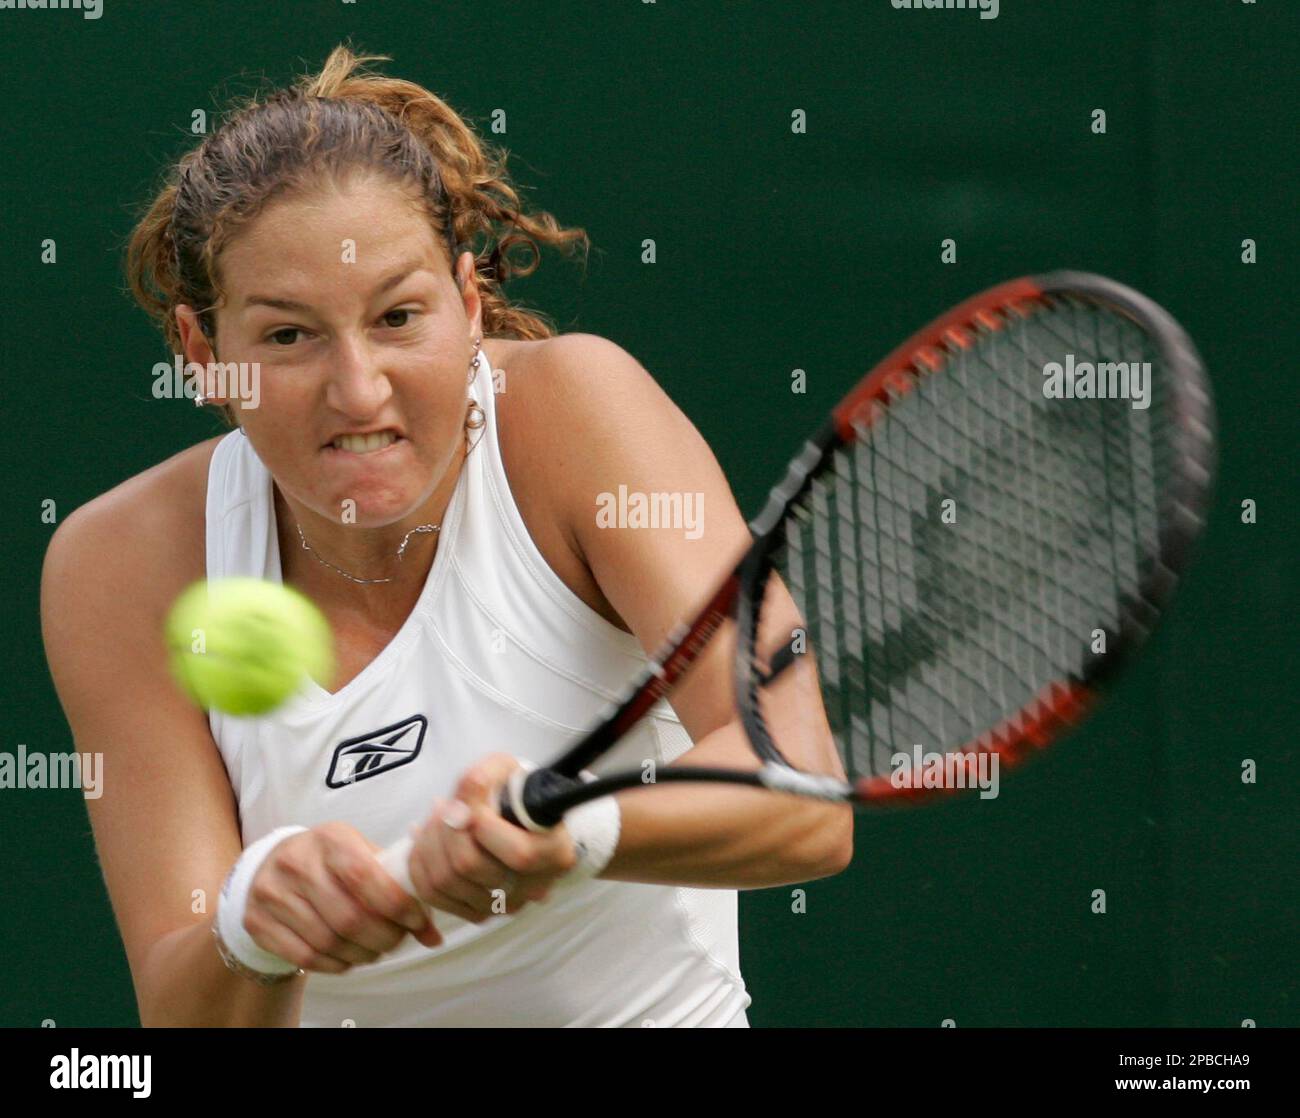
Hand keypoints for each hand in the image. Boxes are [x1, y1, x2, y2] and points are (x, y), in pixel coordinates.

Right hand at [243, 822, 442, 975]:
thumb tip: (433, 931)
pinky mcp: (258, 922)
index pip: (366, 876)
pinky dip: (337, 964)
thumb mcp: (358, 853)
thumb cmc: (328, 861)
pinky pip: (307, 956)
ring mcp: (273, 893)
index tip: (417, 921)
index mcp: (331, 838)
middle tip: (399, 940)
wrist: (269, 865)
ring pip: (328, 941)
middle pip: (349, 917)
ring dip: (362, 954)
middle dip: (384, 937)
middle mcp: (297, 862)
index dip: (397, 905)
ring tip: (376, 950)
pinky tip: (349, 958)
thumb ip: (396, 883)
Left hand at [404, 753, 578, 921]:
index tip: (467, 792)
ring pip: (445, 881)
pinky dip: (420, 861)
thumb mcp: (512, 772)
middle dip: (446, 827)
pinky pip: (432, 893)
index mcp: (555, 854)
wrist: (520, 821)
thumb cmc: (519, 796)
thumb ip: (490, 774)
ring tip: (436, 816)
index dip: (482, 821)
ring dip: (429, 841)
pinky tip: (425, 838)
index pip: (518, 853)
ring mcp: (503, 905)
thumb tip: (467, 788)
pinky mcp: (476, 912)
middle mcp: (531, 888)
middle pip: (470, 866)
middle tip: (445, 804)